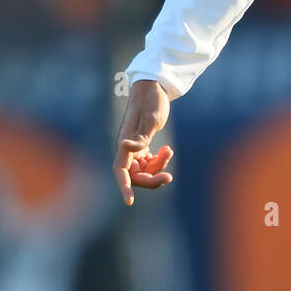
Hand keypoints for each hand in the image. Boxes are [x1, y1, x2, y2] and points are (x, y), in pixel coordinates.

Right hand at [114, 79, 173, 205]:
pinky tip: (167, 149)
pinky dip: (159, 160)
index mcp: (125, 143)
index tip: (130, 202)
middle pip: (136, 176)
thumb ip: (141, 136)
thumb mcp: (151, 118)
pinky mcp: (142, 145)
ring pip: (144, 170)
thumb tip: (126, 148)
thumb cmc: (151, 100)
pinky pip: (149, 162)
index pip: (121, 171)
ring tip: (168, 151)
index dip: (124, 187)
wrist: (153, 87)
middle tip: (169, 176)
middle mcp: (127, 148)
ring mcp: (134, 148)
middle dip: (152, 179)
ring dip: (158, 167)